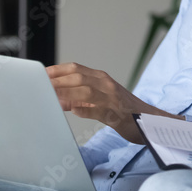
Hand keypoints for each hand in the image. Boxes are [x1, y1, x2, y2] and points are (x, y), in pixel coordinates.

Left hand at [46, 62, 180, 142]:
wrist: (152, 122)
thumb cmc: (126, 112)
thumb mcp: (101, 101)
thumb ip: (81, 99)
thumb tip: (60, 100)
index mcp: (102, 78)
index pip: (76, 69)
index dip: (57, 70)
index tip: (40, 74)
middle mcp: (107, 84)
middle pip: (78, 77)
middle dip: (57, 80)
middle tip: (38, 84)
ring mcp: (113, 98)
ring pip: (86, 90)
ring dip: (66, 92)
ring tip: (49, 95)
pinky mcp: (117, 113)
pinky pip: (98, 109)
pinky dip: (85, 108)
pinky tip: (73, 109)